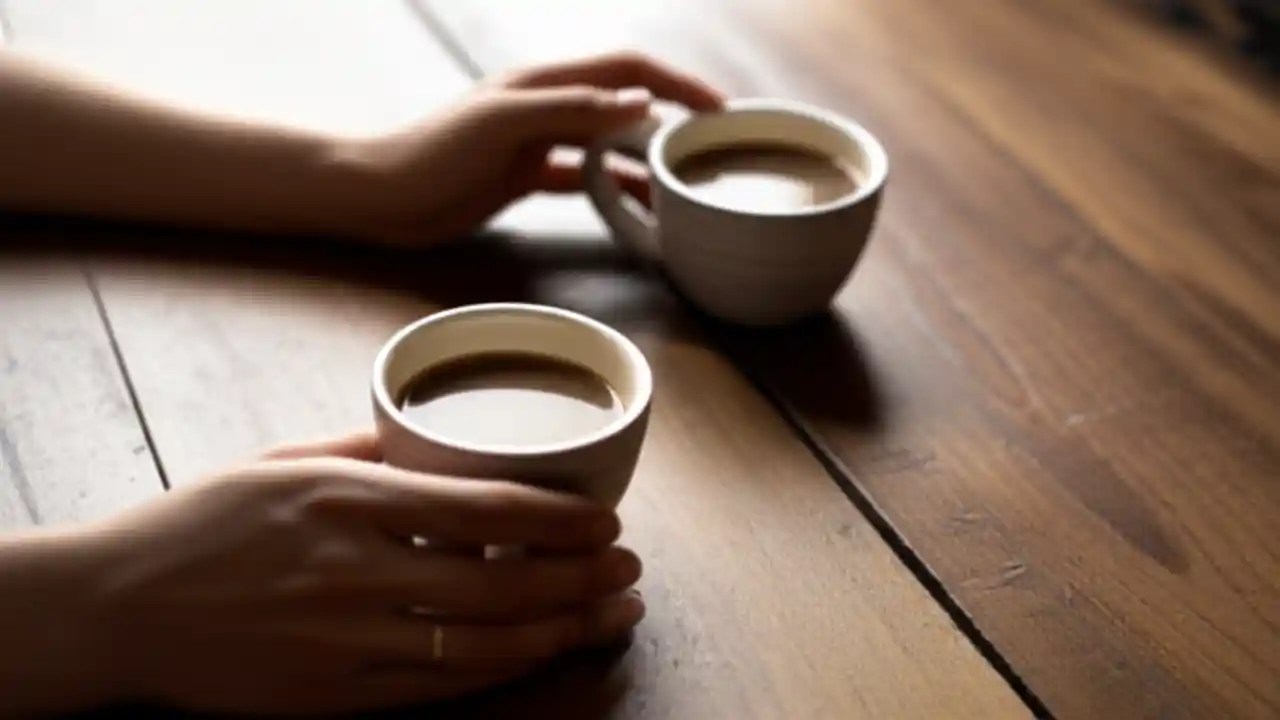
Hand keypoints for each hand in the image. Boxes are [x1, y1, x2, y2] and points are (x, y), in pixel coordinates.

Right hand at [65, 432, 643, 715]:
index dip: (558, 518)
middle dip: (580, 577)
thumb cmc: (199, 525)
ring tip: (612, 613)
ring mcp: (345, 638)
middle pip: (499, 580)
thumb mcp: (281, 460)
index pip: (481, 507)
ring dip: (561, 628)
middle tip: (629, 568)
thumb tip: (437, 436)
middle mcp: (354, 569)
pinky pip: (439, 684)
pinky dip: (502, 668)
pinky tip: (543, 652)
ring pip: (483, 640)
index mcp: (345, 499)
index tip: (606, 518)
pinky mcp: (333, 692)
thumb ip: (367, 446)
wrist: (117, 610)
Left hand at [337, 51, 724, 244]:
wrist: (379, 196)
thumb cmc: (430, 154)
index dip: (678, 84)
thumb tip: (641, 101)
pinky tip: (641, 209)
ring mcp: (540, 141)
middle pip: (628, 102)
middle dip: (674, 119)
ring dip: (649, 158)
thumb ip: (572, 110)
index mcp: (546, 82)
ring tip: (688, 184)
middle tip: (716, 151)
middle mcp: (549, 106)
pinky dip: (618, 190)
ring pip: (612, 144)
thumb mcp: (503, 126)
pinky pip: (587, 178)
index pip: (629, 69)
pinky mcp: (528, 175)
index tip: (720, 111)